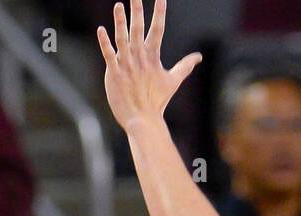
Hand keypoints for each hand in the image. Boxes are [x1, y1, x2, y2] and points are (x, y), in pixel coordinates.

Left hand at [96, 0, 201, 129]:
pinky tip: (101, 29)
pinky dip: (105, 43)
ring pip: (122, 38)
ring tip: (119, 5)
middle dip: (138, 10)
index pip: (157, 30)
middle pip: (139, 29)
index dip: (159, 12)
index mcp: (153, 57)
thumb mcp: (173, 81)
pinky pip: (108, 55)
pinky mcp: (114, 73)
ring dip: (120, 21)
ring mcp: (126, 65)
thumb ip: (185, 66)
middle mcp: (139, 58)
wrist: (143, 120)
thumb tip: (198, 57)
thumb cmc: (157, 101)